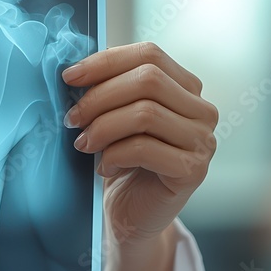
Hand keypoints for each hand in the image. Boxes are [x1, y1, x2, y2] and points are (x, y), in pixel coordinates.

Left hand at [61, 42, 218, 246]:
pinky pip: (145, 148)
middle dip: (99, 97)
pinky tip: (103, 167)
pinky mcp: (193, 170)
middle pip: (148, 80)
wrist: (130, 215)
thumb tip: (74, 69)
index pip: (149, 54)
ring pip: (145, 113)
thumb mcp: (112, 118)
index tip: (68, 77)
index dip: (106, 61)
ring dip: (102, 127)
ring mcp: (202, 140)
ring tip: (83, 144)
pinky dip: (114, 155)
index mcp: (184, 87)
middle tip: (70, 119)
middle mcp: (201, 110)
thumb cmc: (119, 162)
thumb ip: (107, 90)